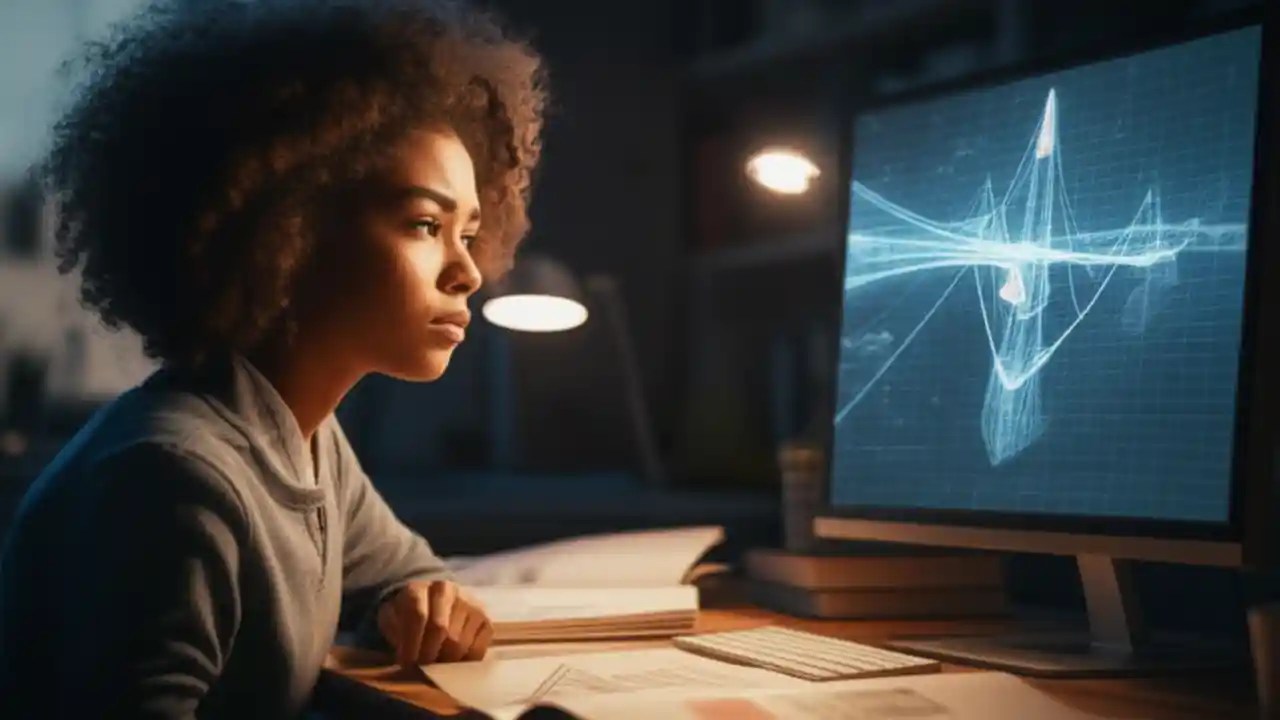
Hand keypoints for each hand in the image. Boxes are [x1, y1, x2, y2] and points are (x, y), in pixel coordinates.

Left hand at [377, 580, 492, 665]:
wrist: (431, 602)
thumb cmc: (407, 614)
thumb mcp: (391, 618)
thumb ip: (395, 632)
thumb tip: (406, 658)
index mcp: (419, 588)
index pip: (418, 615)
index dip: (411, 643)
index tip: (406, 664)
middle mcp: (447, 590)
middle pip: (441, 629)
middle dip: (429, 655)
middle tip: (422, 668)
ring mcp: (469, 603)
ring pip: (460, 642)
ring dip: (446, 661)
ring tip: (437, 666)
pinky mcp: (485, 619)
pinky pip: (478, 648)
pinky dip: (465, 662)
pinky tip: (454, 663)